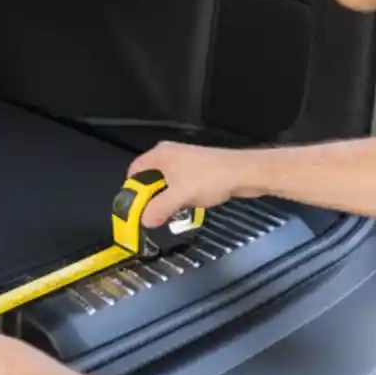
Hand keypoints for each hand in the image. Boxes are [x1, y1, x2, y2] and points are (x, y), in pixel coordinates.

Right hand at [128, 141, 262, 227]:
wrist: (244, 173)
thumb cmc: (209, 179)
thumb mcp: (179, 197)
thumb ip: (159, 209)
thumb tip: (145, 221)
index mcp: (160, 155)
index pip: (134, 171)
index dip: (131, 190)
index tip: (135, 208)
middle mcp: (169, 153)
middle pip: (149, 177)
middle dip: (150, 196)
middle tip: (152, 213)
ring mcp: (184, 159)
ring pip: (166, 181)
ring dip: (166, 198)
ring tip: (170, 213)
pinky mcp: (197, 167)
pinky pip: (179, 183)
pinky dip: (179, 195)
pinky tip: (187, 206)